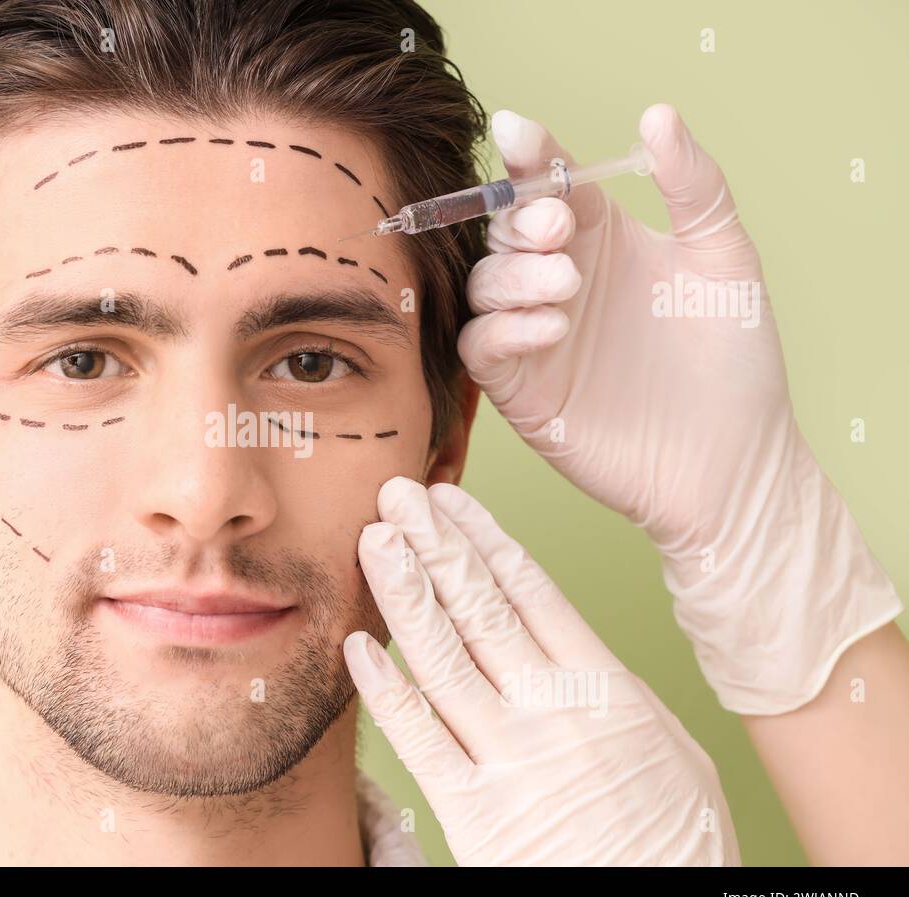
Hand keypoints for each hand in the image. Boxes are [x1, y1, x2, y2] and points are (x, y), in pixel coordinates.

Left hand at [343, 477, 738, 865]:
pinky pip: (420, 740)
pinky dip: (387, 692)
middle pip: (482, 610)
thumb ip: (616, 695)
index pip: (532, 594)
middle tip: (398, 495)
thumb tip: (576, 652)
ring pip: (444, 658)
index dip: (484, 540)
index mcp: (606, 688)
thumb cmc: (676, 843)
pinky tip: (359, 647)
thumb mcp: (673, 752)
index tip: (450, 499)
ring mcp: (512, 758)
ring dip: (405, 595)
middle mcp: (554, 711)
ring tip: (375, 542)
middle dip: (435, 546)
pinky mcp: (475, 813)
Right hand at [459, 104, 900, 713]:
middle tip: (561, 228)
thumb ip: (694, 184)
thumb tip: (657, 115)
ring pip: (484, 286)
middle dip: (521, 221)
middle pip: (505, 231)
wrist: (733, 460)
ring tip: (568, 288)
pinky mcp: (521, 393)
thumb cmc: (734, 361)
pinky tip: (551, 328)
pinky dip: (503, 330)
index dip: (528, 157)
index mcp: (603, 242)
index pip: (547, 186)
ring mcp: (535, 338)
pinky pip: (481, 349)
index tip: (519, 135)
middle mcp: (560, 283)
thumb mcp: (725, 256)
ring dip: (513, 275)